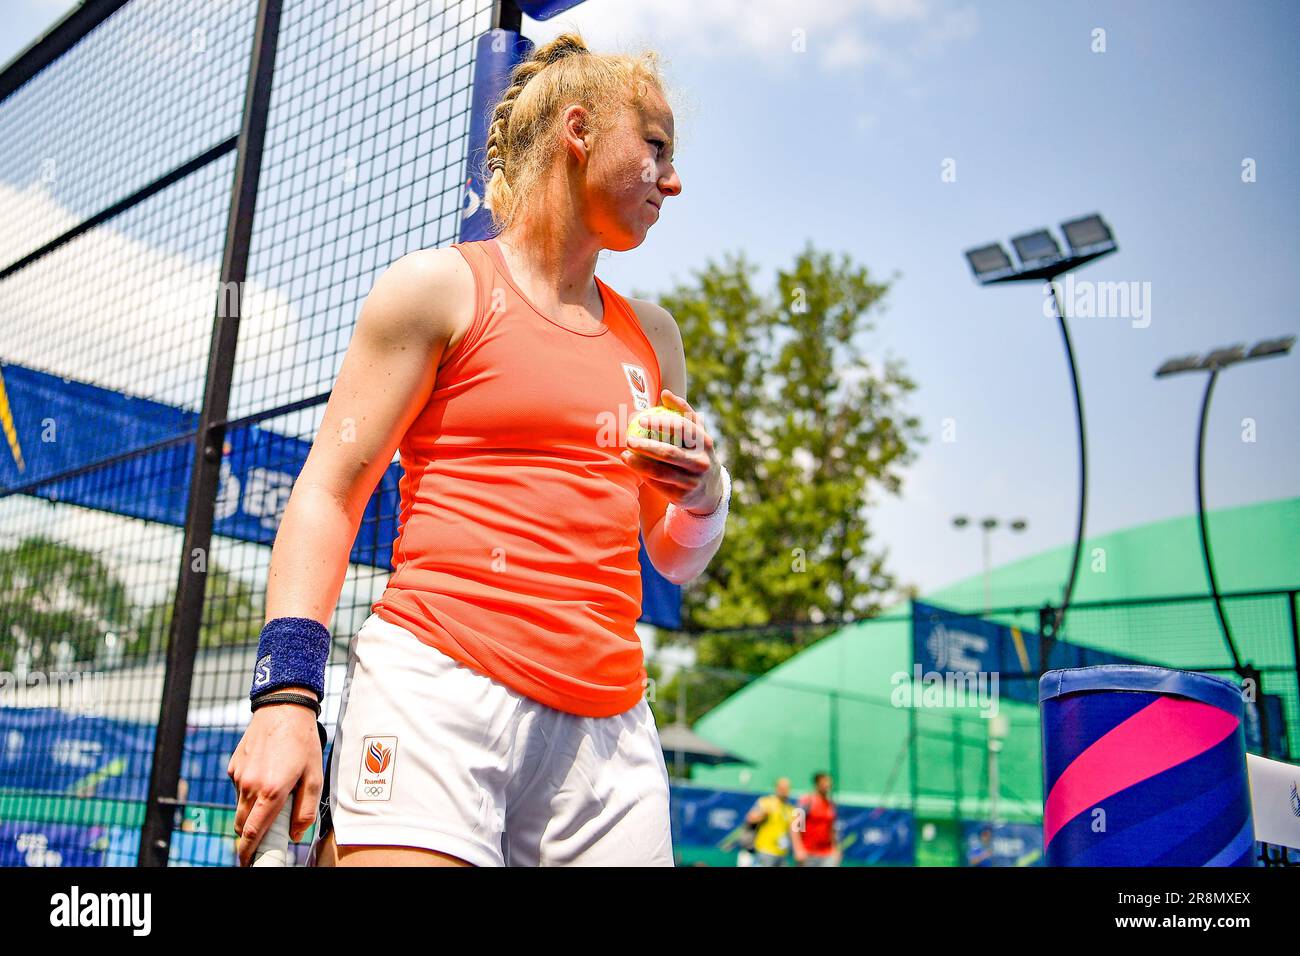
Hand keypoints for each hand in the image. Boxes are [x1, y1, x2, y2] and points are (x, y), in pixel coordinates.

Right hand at [227, 701, 321, 865]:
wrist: (283, 708)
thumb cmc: (303, 742)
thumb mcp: (314, 776)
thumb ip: (305, 810)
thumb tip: (295, 834)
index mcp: (271, 791)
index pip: (253, 833)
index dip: (249, 852)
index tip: (249, 862)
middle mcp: (250, 786)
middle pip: (242, 825)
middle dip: (250, 835)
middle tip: (266, 833)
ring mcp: (238, 776)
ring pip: (240, 806)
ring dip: (252, 810)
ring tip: (274, 792)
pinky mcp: (233, 767)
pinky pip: (239, 788)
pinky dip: (250, 791)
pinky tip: (267, 774)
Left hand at [621, 388, 722, 514]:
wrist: (710, 491)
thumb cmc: (697, 453)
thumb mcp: (697, 433)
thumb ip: (683, 412)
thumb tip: (665, 393)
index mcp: (705, 443)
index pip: (682, 429)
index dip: (661, 422)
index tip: (641, 419)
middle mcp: (701, 463)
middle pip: (669, 453)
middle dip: (646, 445)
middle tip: (629, 438)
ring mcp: (692, 482)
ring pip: (660, 472)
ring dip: (639, 463)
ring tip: (624, 455)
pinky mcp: (683, 497)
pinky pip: (658, 485)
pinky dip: (644, 475)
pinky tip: (633, 466)